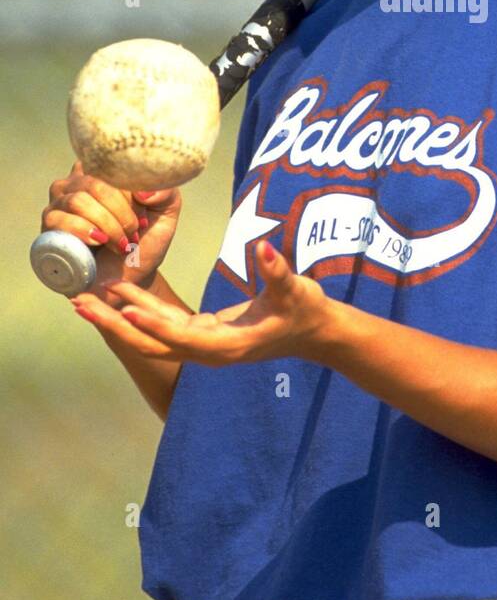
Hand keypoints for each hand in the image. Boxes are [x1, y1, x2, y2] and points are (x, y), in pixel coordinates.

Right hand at [42, 160, 180, 304]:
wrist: (131, 278)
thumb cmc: (147, 240)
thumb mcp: (166, 211)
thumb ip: (165, 191)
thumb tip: (142, 191)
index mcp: (100, 172)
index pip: (112, 169)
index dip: (132, 196)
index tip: (145, 218)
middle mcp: (75, 184)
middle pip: (95, 184)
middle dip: (120, 213)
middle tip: (133, 234)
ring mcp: (58, 207)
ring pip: (78, 201)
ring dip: (106, 225)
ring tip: (120, 244)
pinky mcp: (48, 231)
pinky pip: (58, 221)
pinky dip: (83, 231)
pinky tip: (98, 243)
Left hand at [70, 239, 334, 366]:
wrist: (314, 333)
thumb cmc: (305, 312)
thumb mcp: (295, 289)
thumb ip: (277, 271)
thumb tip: (263, 248)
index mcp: (227, 345)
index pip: (182, 337)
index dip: (154, 324)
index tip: (126, 310)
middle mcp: (208, 351)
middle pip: (152, 342)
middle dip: (115, 325)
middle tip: (80, 304)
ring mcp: (203, 344)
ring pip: (151, 335)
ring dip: (117, 318)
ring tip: (83, 299)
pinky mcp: (202, 333)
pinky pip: (162, 325)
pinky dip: (139, 310)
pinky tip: (119, 294)